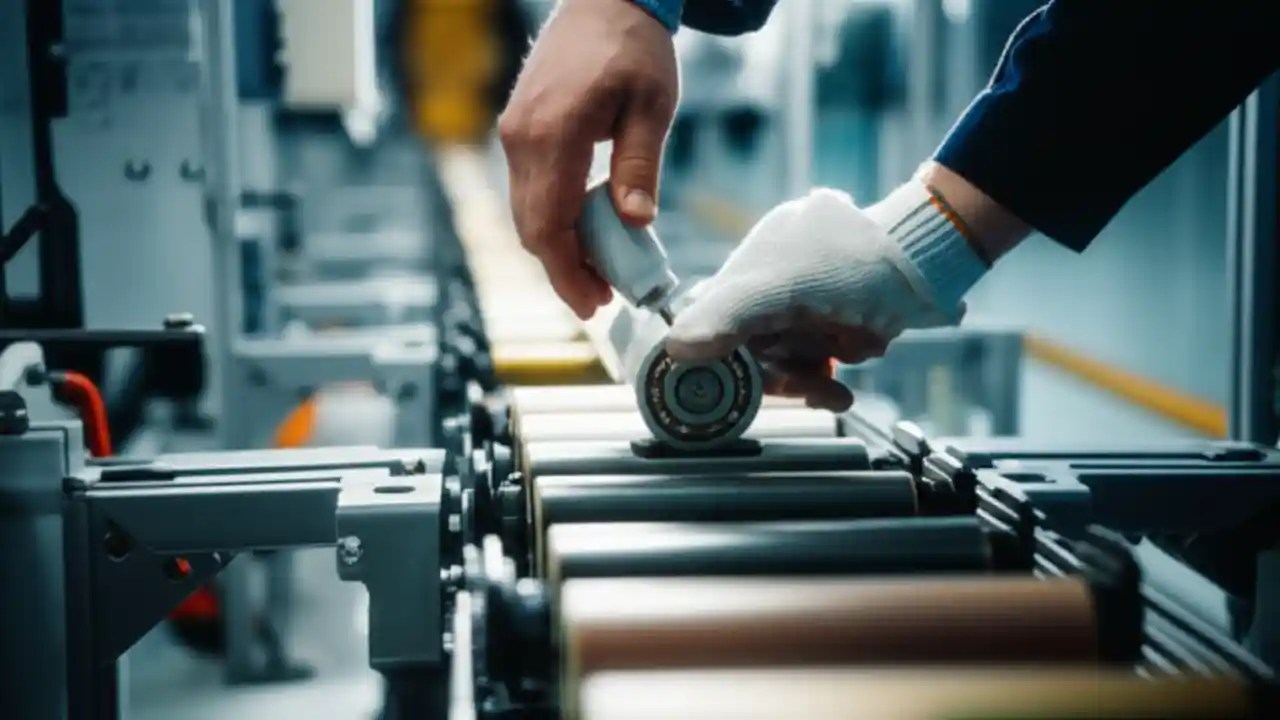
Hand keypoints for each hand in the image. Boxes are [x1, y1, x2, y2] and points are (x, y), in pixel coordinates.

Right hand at [499, 0, 677, 319]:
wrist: (604, 0)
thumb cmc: (633, 48)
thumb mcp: (651, 107)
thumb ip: (638, 166)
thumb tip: (636, 223)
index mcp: (554, 133)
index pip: (549, 224)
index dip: (567, 272)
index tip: (593, 303)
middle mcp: (522, 138)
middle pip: (531, 227)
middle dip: (564, 269)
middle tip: (602, 295)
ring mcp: (514, 133)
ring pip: (526, 213)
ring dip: (558, 247)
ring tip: (598, 270)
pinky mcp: (518, 130)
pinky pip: (528, 190)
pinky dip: (552, 219)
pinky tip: (584, 230)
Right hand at [665, 189, 962, 410]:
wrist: (933, 264)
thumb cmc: (860, 262)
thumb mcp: (783, 289)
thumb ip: (728, 316)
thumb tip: (674, 349)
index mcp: (753, 263)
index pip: (713, 318)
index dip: (720, 356)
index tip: (736, 384)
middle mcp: (775, 281)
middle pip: (751, 347)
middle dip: (779, 372)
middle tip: (805, 385)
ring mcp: (809, 303)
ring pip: (786, 360)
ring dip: (807, 377)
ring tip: (833, 379)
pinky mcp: (837, 323)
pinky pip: (818, 361)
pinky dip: (829, 377)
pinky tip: (844, 381)